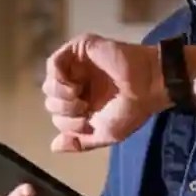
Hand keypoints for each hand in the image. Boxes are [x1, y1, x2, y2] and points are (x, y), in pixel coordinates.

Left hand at [42, 34, 167, 151]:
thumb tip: (53, 147)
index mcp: (83, 102)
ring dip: (60, 97)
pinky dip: (58, 80)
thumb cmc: (130, 110)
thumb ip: (79, 142)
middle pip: (50, 100)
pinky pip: (53, 63)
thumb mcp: (105, 134)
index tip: (87, 123)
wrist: (147, 86)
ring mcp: (77, 65)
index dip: (67, 124)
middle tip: (84, 110)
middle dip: (63, 111)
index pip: (57, 115)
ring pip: (49, 83)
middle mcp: (78, 83)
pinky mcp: (79, 49)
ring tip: (79, 99)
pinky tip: (74, 88)